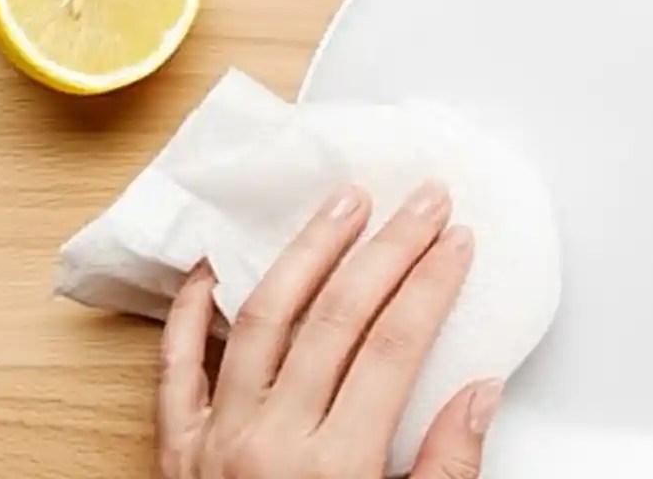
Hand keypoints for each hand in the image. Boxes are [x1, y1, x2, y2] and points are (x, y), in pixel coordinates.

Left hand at [157, 182, 501, 478]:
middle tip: (423, 201)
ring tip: (342, 204)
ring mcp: (215, 439)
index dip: (432, 284)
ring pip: (262, 318)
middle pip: (339, 316)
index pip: (395, 345)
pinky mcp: (175, 448)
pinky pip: (173, 366)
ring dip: (307, 251)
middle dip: (389, 247)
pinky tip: (212, 267)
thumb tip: (480, 394)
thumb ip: (446, 469)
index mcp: (334, 469)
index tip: (457, 243)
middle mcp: (269, 442)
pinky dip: (188, 312)